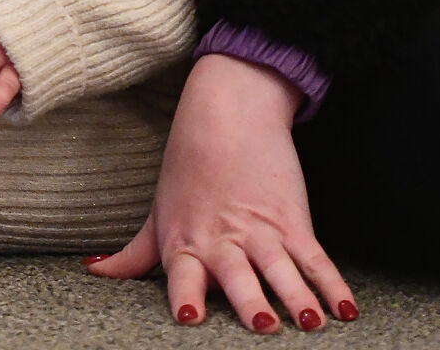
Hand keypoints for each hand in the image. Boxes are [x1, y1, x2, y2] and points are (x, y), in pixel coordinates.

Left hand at [86, 53, 356, 332]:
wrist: (226, 115)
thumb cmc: (186, 170)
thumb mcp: (157, 212)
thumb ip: (133, 253)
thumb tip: (94, 271)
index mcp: (184, 243)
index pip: (182, 277)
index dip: (186, 297)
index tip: (190, 318)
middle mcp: (221, 240)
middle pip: (236, 276)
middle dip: (249, 301)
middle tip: (261, 324)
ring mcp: (260, 231)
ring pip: (281, 269)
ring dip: (298, 296)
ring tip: (310, 322)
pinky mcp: (292, 221)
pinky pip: (315, 258)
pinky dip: (333, 285)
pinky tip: (346, 309)